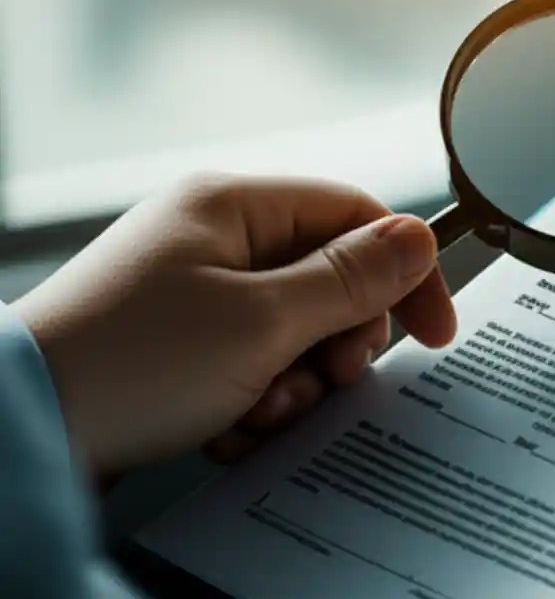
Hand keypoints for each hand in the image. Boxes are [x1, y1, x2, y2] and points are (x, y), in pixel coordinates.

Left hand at [13, 174, 456, 478]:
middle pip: (329, 280)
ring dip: (296, 382)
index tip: (432, 332)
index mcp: (234, 206)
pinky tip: (229, 426)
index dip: (404, 271)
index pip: (354, 214)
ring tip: (258, 410)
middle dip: (337, 342)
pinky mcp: (180, 345)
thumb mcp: (264, 319)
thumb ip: (352, 278)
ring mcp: (195, 293)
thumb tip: (418, 238)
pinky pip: (255, 366)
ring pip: (297, 333)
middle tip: (323, 379)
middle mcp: (215, 240)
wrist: (27, 430)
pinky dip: (257, 402)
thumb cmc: (133, 362)